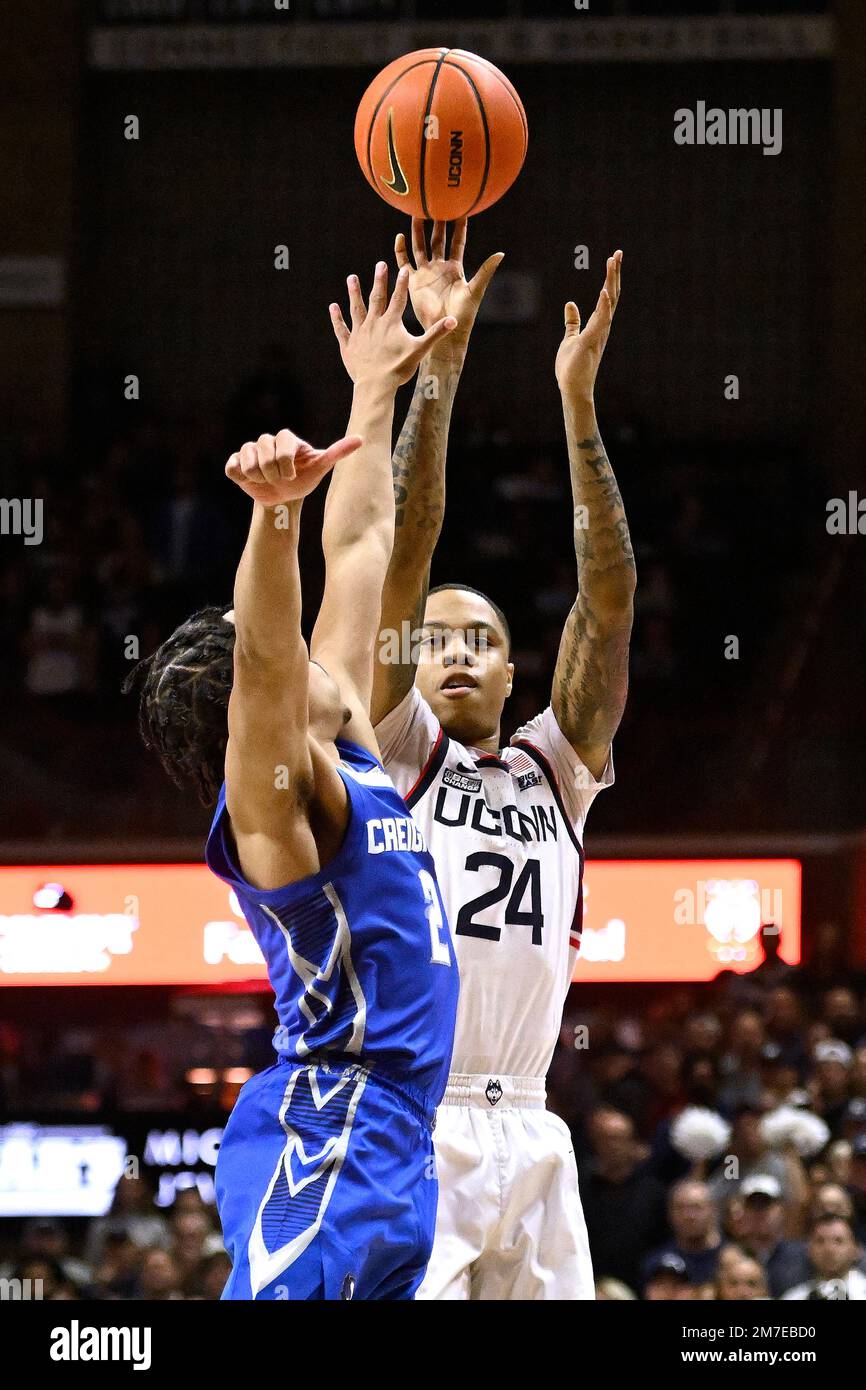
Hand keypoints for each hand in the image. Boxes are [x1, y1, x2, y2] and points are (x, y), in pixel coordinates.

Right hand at [225, 429, 361, 506]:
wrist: (283, 498)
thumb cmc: (303, 480)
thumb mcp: (320, 467)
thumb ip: (337, 453)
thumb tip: (361, 439)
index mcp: (286, 438)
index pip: (282, 447)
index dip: (286, 466)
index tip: (292, 476)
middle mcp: (267, 440)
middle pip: (264, 455)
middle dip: (273, 475)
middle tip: (279, 480)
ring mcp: (249, 450)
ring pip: (248, 462)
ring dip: (259, 478)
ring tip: (266, 481)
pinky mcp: (235, 462)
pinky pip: (232, 468)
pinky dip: (242, 478)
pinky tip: (251, 480)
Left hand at [330, 261, 455, 388]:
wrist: (375, 386)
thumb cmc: (398, 368)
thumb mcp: (420, 350)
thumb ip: (436, 333)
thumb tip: (454, 320)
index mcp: (391, 323)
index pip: (398, 298)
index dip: (402, 283)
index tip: (404, 269)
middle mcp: (373, 323)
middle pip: (376, 298)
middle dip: (379, 280)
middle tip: (380, 265)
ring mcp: (359, 333)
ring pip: (356, 309)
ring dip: (354, 293)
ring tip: (351, 278)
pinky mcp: (348, 346)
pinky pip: (341, 329)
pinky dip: (337, 318)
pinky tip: (333, 307)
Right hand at [396, 218, 502, 356]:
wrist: (445, 329)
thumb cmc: (463, 314)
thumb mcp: (475, 289)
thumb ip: (486, 271)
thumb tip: (501, 253)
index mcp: (456, 268)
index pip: (457, 242)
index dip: (459, 227)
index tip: (461, 208)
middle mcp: (439, 268)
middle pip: (436, 240)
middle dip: (436, 222)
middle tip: (435, 202)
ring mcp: (425, 273)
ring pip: (419, 247)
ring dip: (417, 231)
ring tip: (415, 212)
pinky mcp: (413, 282)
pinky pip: (404, 262)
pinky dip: (400, 250)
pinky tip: (399, 236)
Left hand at [555, 250, 621, 401]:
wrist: (573, 388)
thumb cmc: (572, 367)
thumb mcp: (570, 338)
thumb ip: (573, 321)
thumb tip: (570, 303)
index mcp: (598, 325)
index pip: (607, 296)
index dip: (611, 277)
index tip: (614, 258)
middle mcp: (603, 327)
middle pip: (612, 295)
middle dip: (614, 274)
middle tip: (618, 253)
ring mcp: (599, 334)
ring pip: (608, 303)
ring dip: (611, 282)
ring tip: (613, 263)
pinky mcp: (591, 341)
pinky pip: (600, 321)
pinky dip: (603, 306)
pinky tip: (605, 291)